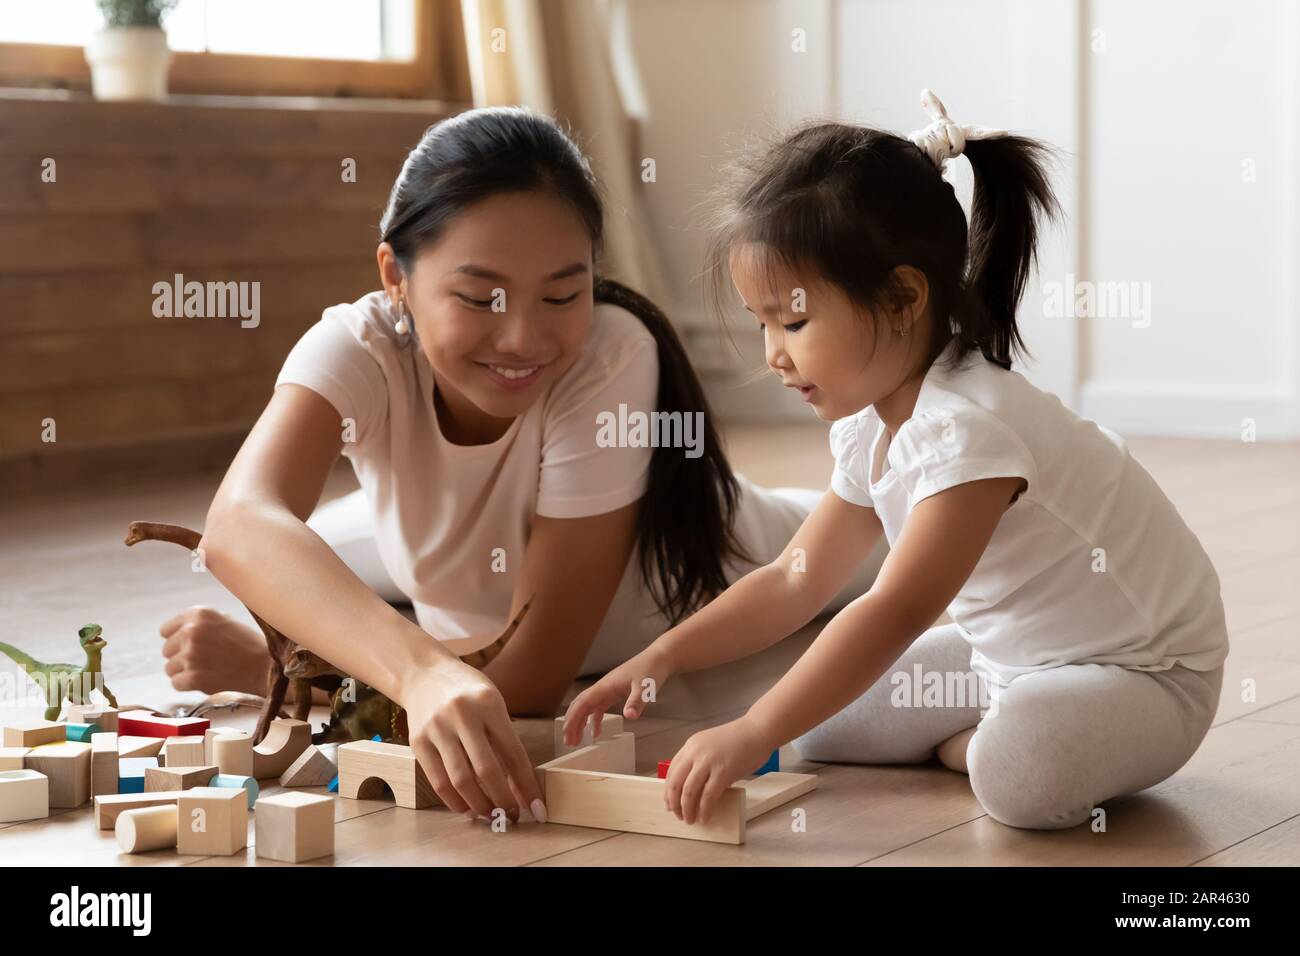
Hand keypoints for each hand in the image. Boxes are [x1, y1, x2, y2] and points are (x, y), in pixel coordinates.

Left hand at [159, 605, 270, 694]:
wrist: (265, 668)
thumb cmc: (248, 645)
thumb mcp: (225, 621)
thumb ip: (200, 623)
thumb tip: (176, 631)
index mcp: (199, 613)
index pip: (166, 630)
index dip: (178, 640)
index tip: (194, 647)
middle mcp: (192, 631)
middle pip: (167, 650)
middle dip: (182, 656)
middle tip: (205, 660)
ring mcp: (191, 655)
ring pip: (170, 668)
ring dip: (186, 672)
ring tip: (208, 670)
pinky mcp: (192, 677)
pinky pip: (176, 684)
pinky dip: (189, 685)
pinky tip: (207, 680)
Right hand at [400, 657, 545, 823]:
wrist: (424, 673)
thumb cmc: (467, 691)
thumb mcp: (492, 703)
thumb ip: (504, 739)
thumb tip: (520, 787)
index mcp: (489, 703)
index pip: (514, 752)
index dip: (527, 784)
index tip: (537, 807)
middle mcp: (462, 714)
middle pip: (487, 770)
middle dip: (503, 800)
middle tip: (512, 816)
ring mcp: (437, 728)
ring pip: (461, 780)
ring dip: (479, 805)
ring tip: (490, 815)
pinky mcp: (417, 741)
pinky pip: (438, 780)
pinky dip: (454, 801)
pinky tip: (466, 808)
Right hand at [561, 646, 673, 747]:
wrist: (659, 658)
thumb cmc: (652, 669)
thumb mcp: (645, 687)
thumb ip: (636, 702)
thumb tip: (629, 717)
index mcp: (605, 686)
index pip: (583, 703)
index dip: (573, 719)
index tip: (568, 734)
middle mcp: (603, 687)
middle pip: (580, 705)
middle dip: (572, 723)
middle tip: (569, 742)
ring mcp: (608, 689)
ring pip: (587, 707)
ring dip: (580, 722)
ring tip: (576, 740)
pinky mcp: (615, 692)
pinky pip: (599, 707)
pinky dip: (594, 720)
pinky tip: (595, 732)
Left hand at [665, 717, 773, 825]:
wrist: (758, 730)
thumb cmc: (739, 738)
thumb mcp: (710, 745)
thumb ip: (700, 761)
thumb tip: (693, 787)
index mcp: (691, 745)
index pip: (671, 771)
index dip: (668, 791)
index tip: (669, 803)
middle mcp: (696, 752)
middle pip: (675, 783)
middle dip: (674, 803)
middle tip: (678, 815)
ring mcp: (709, 762)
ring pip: (688, 792)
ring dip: (687, 809)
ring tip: (690, 819)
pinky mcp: (724, 771)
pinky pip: (708, 796)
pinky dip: (704, 810)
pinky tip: (705, 817)